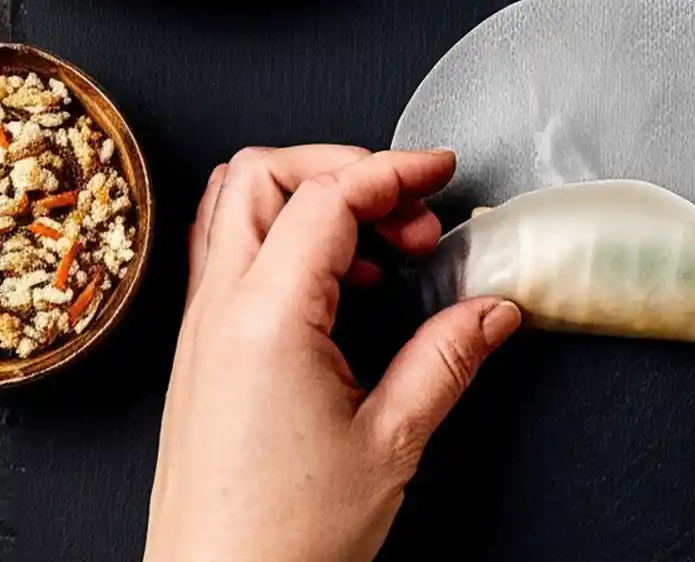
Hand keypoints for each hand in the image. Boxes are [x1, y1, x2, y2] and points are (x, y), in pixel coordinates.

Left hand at [144, 145, 520, 561]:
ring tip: (383, 248)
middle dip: (346, 170)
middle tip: (412, 213)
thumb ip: (448, 358)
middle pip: (264, 175)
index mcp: (267, 319)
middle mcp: (219, 309)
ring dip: (313, 200)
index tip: (440, 173)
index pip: (326, 197)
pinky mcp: (202, 351)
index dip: (393, 171)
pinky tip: (344, 288)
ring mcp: (200, 327)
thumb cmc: (285, 537)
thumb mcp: (391, 441)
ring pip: (238, 206)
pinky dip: (289, 240)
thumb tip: (494, 310)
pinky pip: (234, 255)